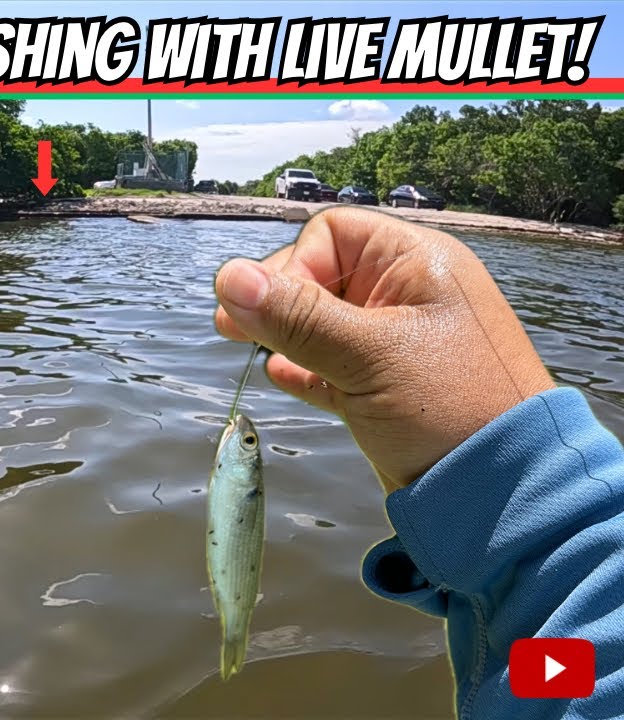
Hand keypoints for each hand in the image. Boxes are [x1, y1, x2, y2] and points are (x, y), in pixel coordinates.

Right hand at [214, 207, 554, 491]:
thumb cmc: (449, 408)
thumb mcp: (367, 355)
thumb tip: (226, 276)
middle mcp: (405, 294)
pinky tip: (281, 376)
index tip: (272, 311)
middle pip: (319, 275)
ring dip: (286, 336)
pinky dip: (304, 368)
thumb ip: (295, 316)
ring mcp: (396, 342)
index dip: (293, 266)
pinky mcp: (385, 386)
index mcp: (415, 264)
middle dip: (280, 301)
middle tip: (234, 327)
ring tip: (250, 347)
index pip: (331, 235)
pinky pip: (331, 363)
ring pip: (321, 323)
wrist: (504, 492)